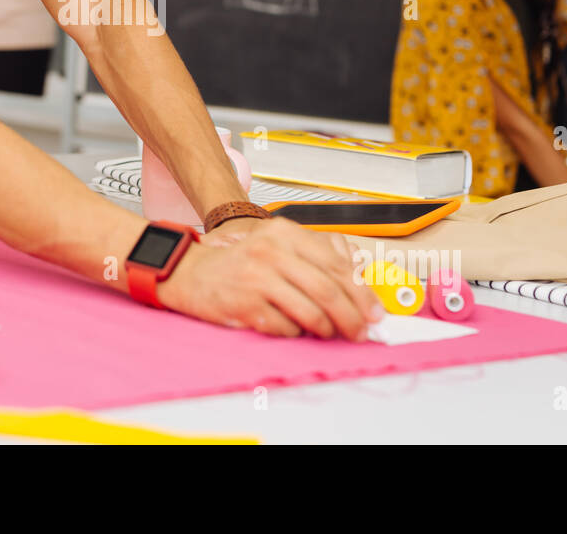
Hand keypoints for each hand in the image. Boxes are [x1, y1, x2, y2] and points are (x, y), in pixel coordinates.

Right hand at [158, 217, 384, 340]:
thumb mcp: (277, 247)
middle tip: (361, 331)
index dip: (362, 292)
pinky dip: (295, 333)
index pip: (337, 264)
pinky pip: (285, 327)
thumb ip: (314, 260)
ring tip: (329, 333)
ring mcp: (257, 278)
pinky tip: (292, 328)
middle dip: (352, 316)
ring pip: (311, 312)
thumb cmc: (239, 263)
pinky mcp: (245, 305)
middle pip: (328, 290)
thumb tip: (357, 291)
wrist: (190, 272)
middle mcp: (271, 251)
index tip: (375, 311)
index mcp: (285, 233)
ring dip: (327, 329)